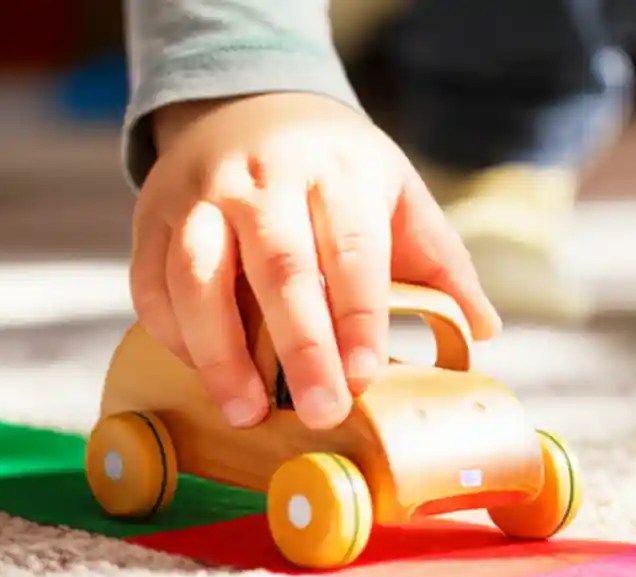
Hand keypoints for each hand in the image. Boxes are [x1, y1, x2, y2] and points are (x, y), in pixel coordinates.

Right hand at [130, 92, 500, 430]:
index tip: (367, 375)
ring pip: (199, 276)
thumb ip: (439, 258)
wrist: (244, 103)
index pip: (351, 248)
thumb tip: (485, 328)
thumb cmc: (330, 167)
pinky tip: (205, 372)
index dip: (358, 315)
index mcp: (335, 170)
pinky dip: (174, 335)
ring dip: (220, 351)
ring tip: (247, 411)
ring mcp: (198, 195)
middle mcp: (262, 177)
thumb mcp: (394, 190)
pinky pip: (152, 283)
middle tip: (321, 412)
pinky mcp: (149, 216)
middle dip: (300, 347)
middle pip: (280, 267)